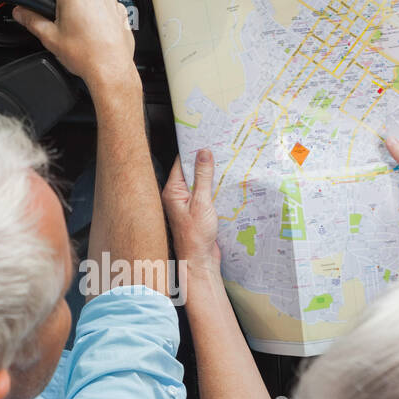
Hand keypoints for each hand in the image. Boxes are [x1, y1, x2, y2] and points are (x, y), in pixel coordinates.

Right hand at [11, 0, 137, 93]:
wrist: (111, 70)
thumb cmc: (86, 55)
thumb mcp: (50, 38)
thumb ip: (31, 20)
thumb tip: (21, 12)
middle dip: (62, 2)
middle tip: (60, 24)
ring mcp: (108, 0)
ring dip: (81, 9)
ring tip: (79, 31)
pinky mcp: (119, 10)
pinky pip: (103, 6)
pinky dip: (97, 16)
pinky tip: (93, 33)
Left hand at [162, 149, 220, 269]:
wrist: (199, 260)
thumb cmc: (196, 235)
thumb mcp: (202, 202)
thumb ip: (203, 177)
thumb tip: (203, 152)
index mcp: (172, 191)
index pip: (181, 163)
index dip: (193, 150)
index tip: (206, 138)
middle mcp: (177, 196)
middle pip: (190, 172)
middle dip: (204, 161)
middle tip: (219, 148)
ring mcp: (186, 204)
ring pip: (199, 183)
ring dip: (211, 175)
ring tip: (226, 162)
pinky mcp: (196, 211)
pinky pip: (204, 194)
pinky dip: (213, 188)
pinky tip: (225, 183)